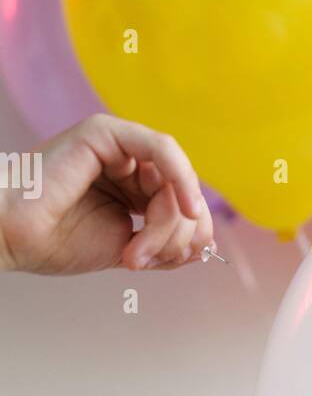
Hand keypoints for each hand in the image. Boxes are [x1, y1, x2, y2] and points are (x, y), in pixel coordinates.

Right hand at [0, 112, 214, 273]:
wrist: (15, 237)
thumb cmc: (57, 243)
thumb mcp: (129, 249)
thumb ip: (166, 244)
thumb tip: (207, 247)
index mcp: (131, 188)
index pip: (182, 205)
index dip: (192, 235)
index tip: (181, 261)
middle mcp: (127, 163)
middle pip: (182, 193)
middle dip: (180, 233)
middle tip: (149, 261)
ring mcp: (116, 145)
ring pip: (174, 179)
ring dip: (167, 223)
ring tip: (135, 253)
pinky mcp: (105, 133)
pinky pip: (162, 149)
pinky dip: (182, 180)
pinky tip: (186, 208)